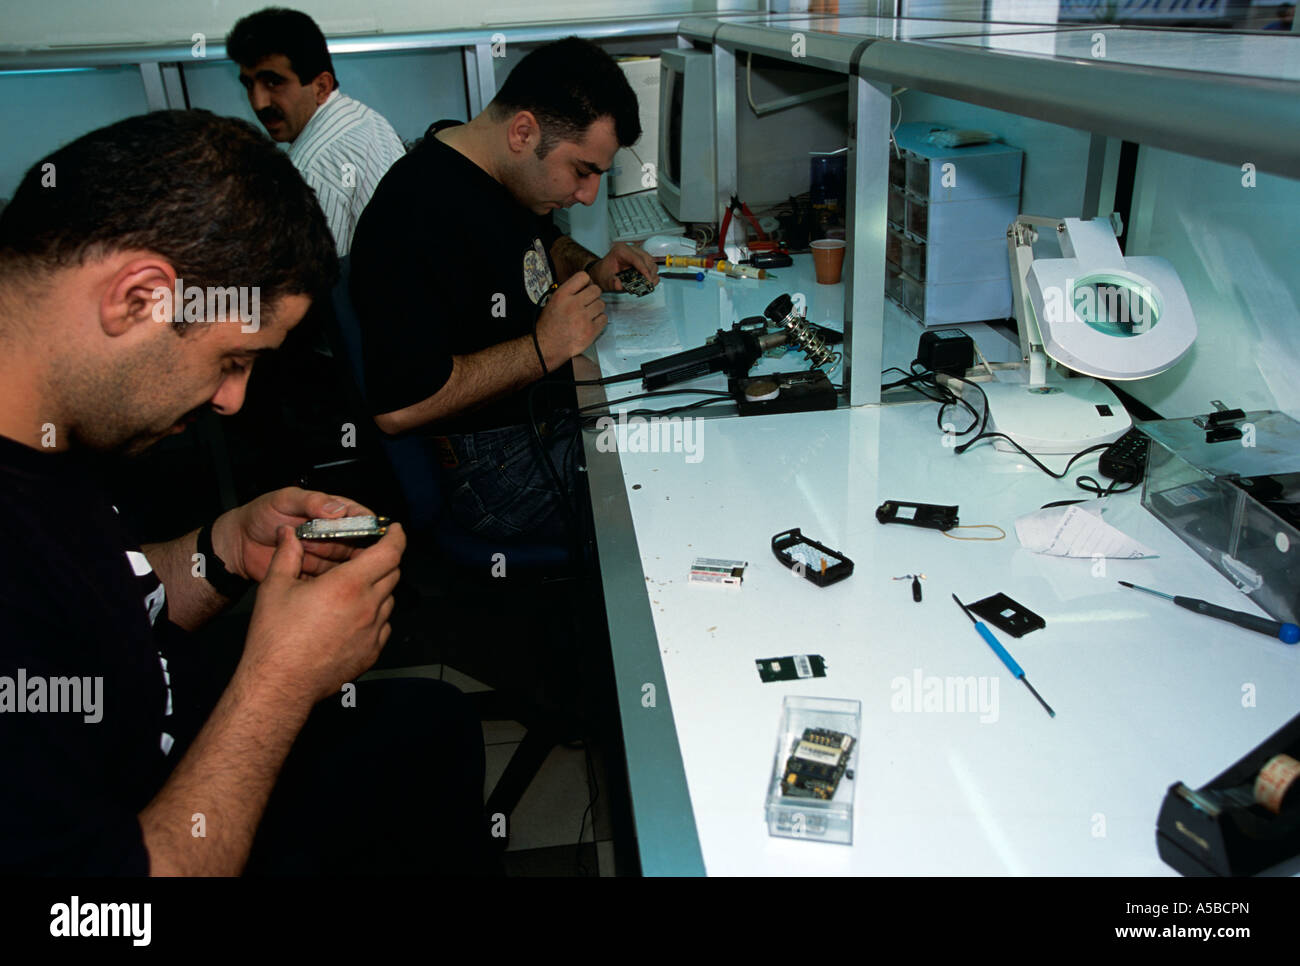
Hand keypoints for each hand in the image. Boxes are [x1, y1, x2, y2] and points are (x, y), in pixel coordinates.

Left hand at [211, 487, 375, 583]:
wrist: (240, 544)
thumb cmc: (261, 515)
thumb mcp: (284, 500)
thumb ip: (310, 501)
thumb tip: (338, 509)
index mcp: (331, 511)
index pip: (359, 515)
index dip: (367, 522)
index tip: (369, 529)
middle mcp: (334, 534)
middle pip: (360, 542)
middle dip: (359, 548)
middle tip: (354, 553)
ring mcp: (327, 555)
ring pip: (349, 563)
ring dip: (345, 566)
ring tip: (334, 568)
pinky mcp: (318, 575)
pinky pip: (333, 580)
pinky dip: (332, 582)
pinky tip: (326, 580)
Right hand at [241, 522, 404, 704]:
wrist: (280, 685)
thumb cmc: (276, 637)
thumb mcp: (275, 587)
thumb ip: (287, 555)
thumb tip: (289, 534)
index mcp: (348, 584)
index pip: (390, 552)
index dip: (396, 537)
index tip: (395, 529)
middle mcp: (368, 606)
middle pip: (392, 573)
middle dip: (384, 560)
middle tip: (364, 557)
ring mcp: (373, 632)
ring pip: (388, 600)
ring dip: (378, 588)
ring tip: (352, 590)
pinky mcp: (372, 652)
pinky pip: (383, 626)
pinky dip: (374, 616)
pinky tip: (351, 617)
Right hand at [535, 270, 606, 362]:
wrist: (547, 346)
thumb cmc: (549, 325)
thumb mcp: (553, 301)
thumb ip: (569, 292)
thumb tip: (586, 285)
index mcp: (562, 295)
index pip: (583, 277)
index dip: (586, 282)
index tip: (586, 287)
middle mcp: (573, 305)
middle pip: (596, 290)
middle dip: (594, 295)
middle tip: (589, 302)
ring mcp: (583, 318)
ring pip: (601, 304)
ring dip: (597, 308)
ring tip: (588, 314)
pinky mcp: (591, 331)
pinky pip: (604, 319)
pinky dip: (599, 320)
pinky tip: (591, 323)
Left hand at [585, 242, 658, 292]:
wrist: (602, 273)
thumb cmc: (604, 273)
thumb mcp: (606, 280)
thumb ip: (612, 283)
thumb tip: (619, 285)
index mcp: (620, 251)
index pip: (636, 258)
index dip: (644, 270)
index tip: (648, 279)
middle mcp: (630, 250)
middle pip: (647, 259)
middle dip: (649, 273)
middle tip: (648, 284)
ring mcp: (637, 254)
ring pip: (651, 262)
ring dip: (652, 274)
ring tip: (648, 284)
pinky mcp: (641, 260)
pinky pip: (651, 266)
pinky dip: (651, 274)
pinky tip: (647, 281)